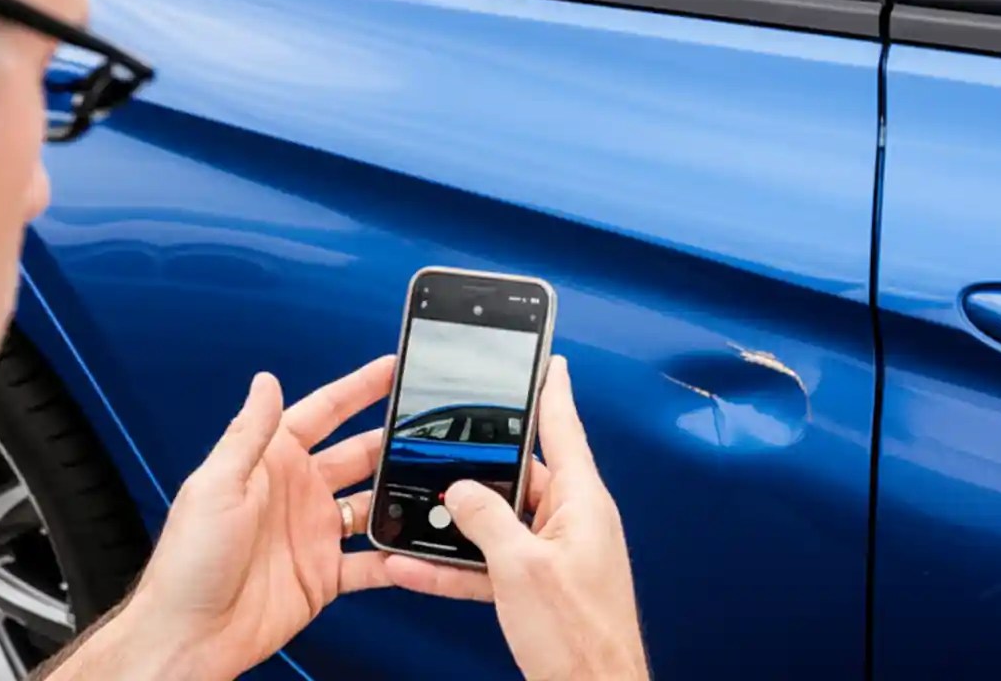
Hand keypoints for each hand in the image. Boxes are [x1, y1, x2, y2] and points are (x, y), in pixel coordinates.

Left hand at [121, 358, 396, 679]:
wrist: (190, 635)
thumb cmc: (188, 562)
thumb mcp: (217, 485)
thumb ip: (249, 433)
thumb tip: (265, 382)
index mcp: (269, 463)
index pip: (321, 413)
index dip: (357, 389)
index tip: (390, 369)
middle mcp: (295, 492)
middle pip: (357, 455)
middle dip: (391, 440)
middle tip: (427, 429)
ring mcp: (312, 532)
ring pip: (371, 504)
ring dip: (398, 496)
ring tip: (432, 486)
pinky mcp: (324, 574)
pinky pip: (371, 561)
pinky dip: (396, 556)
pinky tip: (415, 550)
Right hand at [384, 358, 648, 680]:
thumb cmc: (579, 640)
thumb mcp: (520, 569)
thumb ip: (486, 520)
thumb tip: (461, 490)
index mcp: (582, 503)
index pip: (564, 429)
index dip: (551, 390)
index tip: (547, 360)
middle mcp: (573, 520)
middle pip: (520, 475)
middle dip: (476, 469)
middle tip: (443, 454)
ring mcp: (556, 552)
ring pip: (499, 521)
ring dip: (459, 524)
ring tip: (418, 517)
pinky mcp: (539, 583)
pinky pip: (492, 561)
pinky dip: (459, 563)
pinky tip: (420, 564)